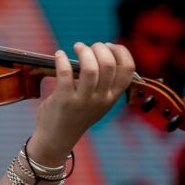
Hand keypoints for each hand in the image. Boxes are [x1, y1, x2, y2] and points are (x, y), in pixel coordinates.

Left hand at [32, 42, 135, 159]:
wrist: (57, 139)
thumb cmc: (76, 115)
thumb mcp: (97, 102)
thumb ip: (103, 84)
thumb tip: (99, 53)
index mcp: (112, 97)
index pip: (128, 70)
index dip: (120, 52)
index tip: (108, 45)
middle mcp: (101, 99)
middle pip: (109, 65)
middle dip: (99, 48)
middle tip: (88, 47)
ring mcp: (83, 101)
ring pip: (90, 68)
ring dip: (83, 51)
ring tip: (77, 47)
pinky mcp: (64, 100)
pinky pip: (65, 73)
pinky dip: (61, 59)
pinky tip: (58, 54)